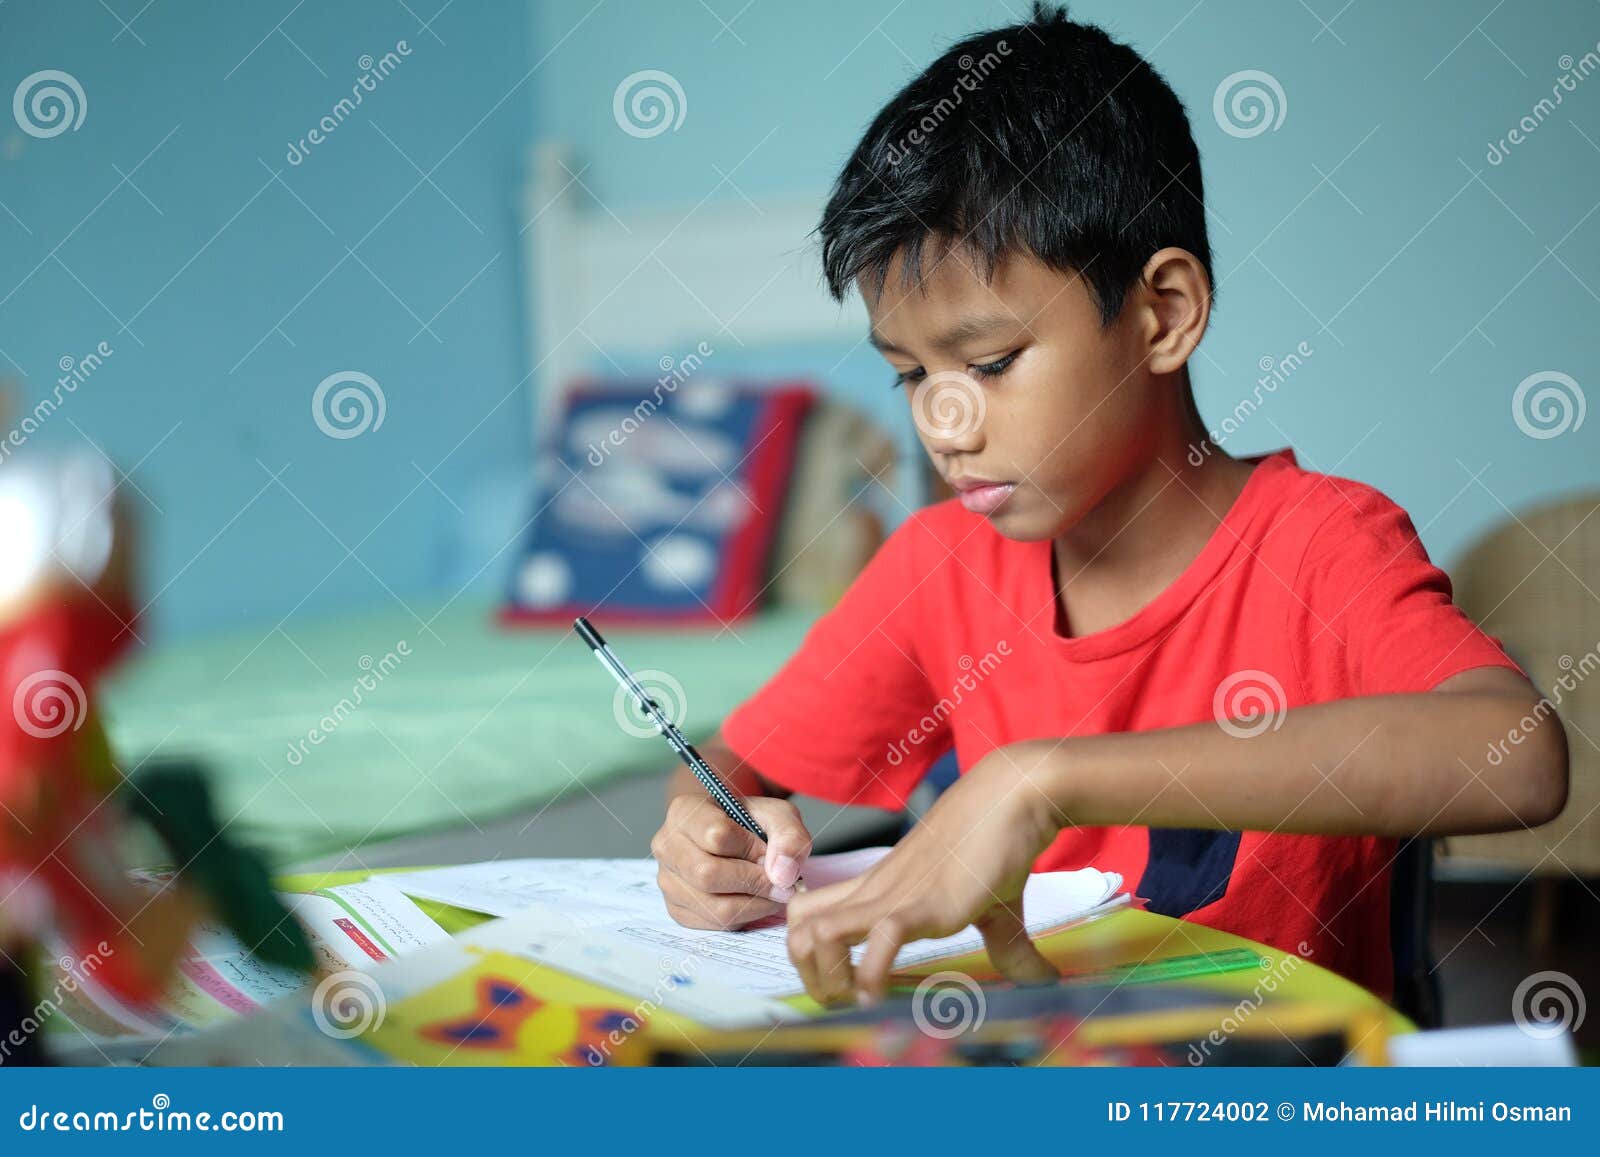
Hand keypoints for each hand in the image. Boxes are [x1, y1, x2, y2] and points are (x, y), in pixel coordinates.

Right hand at [652, 794, 811, 929]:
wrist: (729, 834)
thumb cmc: (750, 822)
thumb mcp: (777, 815)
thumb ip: (789, 836)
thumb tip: (783, 875)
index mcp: (684, 811)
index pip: (718, 836)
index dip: (753, 850)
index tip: (771, 854)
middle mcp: (666, 845)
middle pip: (708, 875)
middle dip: (754, 883)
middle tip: (782, 884)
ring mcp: (667, 880)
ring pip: (712, 906)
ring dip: (754, 905)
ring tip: (772, 892)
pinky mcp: (676, 908)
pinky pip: (713, 924)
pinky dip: (743, 917)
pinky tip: (754, 900)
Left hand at [785, 742, 1065, 1004]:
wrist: (1012, 796)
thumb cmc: (998, 841)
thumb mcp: (994, 905)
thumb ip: (1005, 945)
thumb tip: (1042, 978)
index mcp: (879, 888)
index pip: (807, 912)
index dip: (808, 955)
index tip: (836, 987)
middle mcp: (875, 891)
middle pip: (796, 927)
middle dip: (808, 976)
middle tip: (843, 1001)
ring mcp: (895, 896)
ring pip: (817, 935)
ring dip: (827, 978)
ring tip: (857, 1000)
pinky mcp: (924, 903)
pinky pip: (878, 940)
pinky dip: (870, 976)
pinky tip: (882, 995)